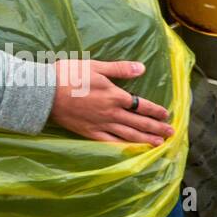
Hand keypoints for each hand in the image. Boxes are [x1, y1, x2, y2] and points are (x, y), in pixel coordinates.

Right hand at [49, 59, 173, 146]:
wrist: (45, 93)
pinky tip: (132, 149)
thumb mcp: (95, 66)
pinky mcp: (89, 132)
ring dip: (146, 139)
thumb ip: (120, 69)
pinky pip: (111, 142)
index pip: (141, 105)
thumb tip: (142, 68)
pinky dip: (124, 147)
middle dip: (156, 127)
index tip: (166, 114)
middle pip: (139, 122)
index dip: (155, 110)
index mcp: (114, 96)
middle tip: (171, 132)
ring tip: (159, 144)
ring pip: (128, 135)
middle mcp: (112, 113)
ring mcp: (101, 125)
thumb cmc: (69, 75)